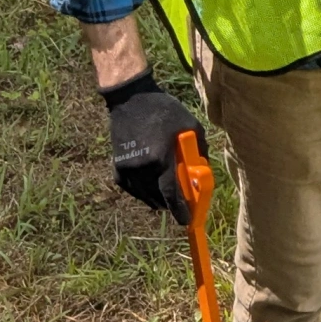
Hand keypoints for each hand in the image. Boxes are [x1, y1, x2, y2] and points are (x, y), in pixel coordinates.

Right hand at [102, 73, 206, 218]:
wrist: (131, 99)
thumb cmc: (166, 111)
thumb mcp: (191, 126)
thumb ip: (199, 151)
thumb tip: (202, 174)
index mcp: (162, 157)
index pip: (171, 193)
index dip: (179, 210)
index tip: (185, 221)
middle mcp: (143, 166)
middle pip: (158, 197)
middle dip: (169, 205)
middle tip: (178, 207)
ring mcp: (128, 167)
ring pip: (144, 195)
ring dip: (156, 200)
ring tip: (165, 198)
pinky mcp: (118, 165)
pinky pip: (131, 188)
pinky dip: (140, 192)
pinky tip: (148, 189)